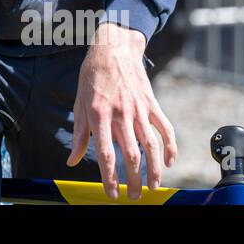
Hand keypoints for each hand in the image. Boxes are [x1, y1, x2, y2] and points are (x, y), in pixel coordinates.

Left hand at [67, 21, 177, 199]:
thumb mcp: (79, 102)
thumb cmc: (92, 75)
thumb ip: (79, 134)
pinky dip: (170, 146)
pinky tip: (170, 161)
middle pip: (131, 155)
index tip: (112, 193)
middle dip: (134, 180)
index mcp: (99, 114)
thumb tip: (72, 160)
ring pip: (151, 146)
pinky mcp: (152, 103)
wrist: (114, 47)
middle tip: (134, 196)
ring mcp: (139, 109)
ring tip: (154, 187)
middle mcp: (120, 114)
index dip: (109, 177)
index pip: (105, 153)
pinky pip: (165, 128)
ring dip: (154, 170)